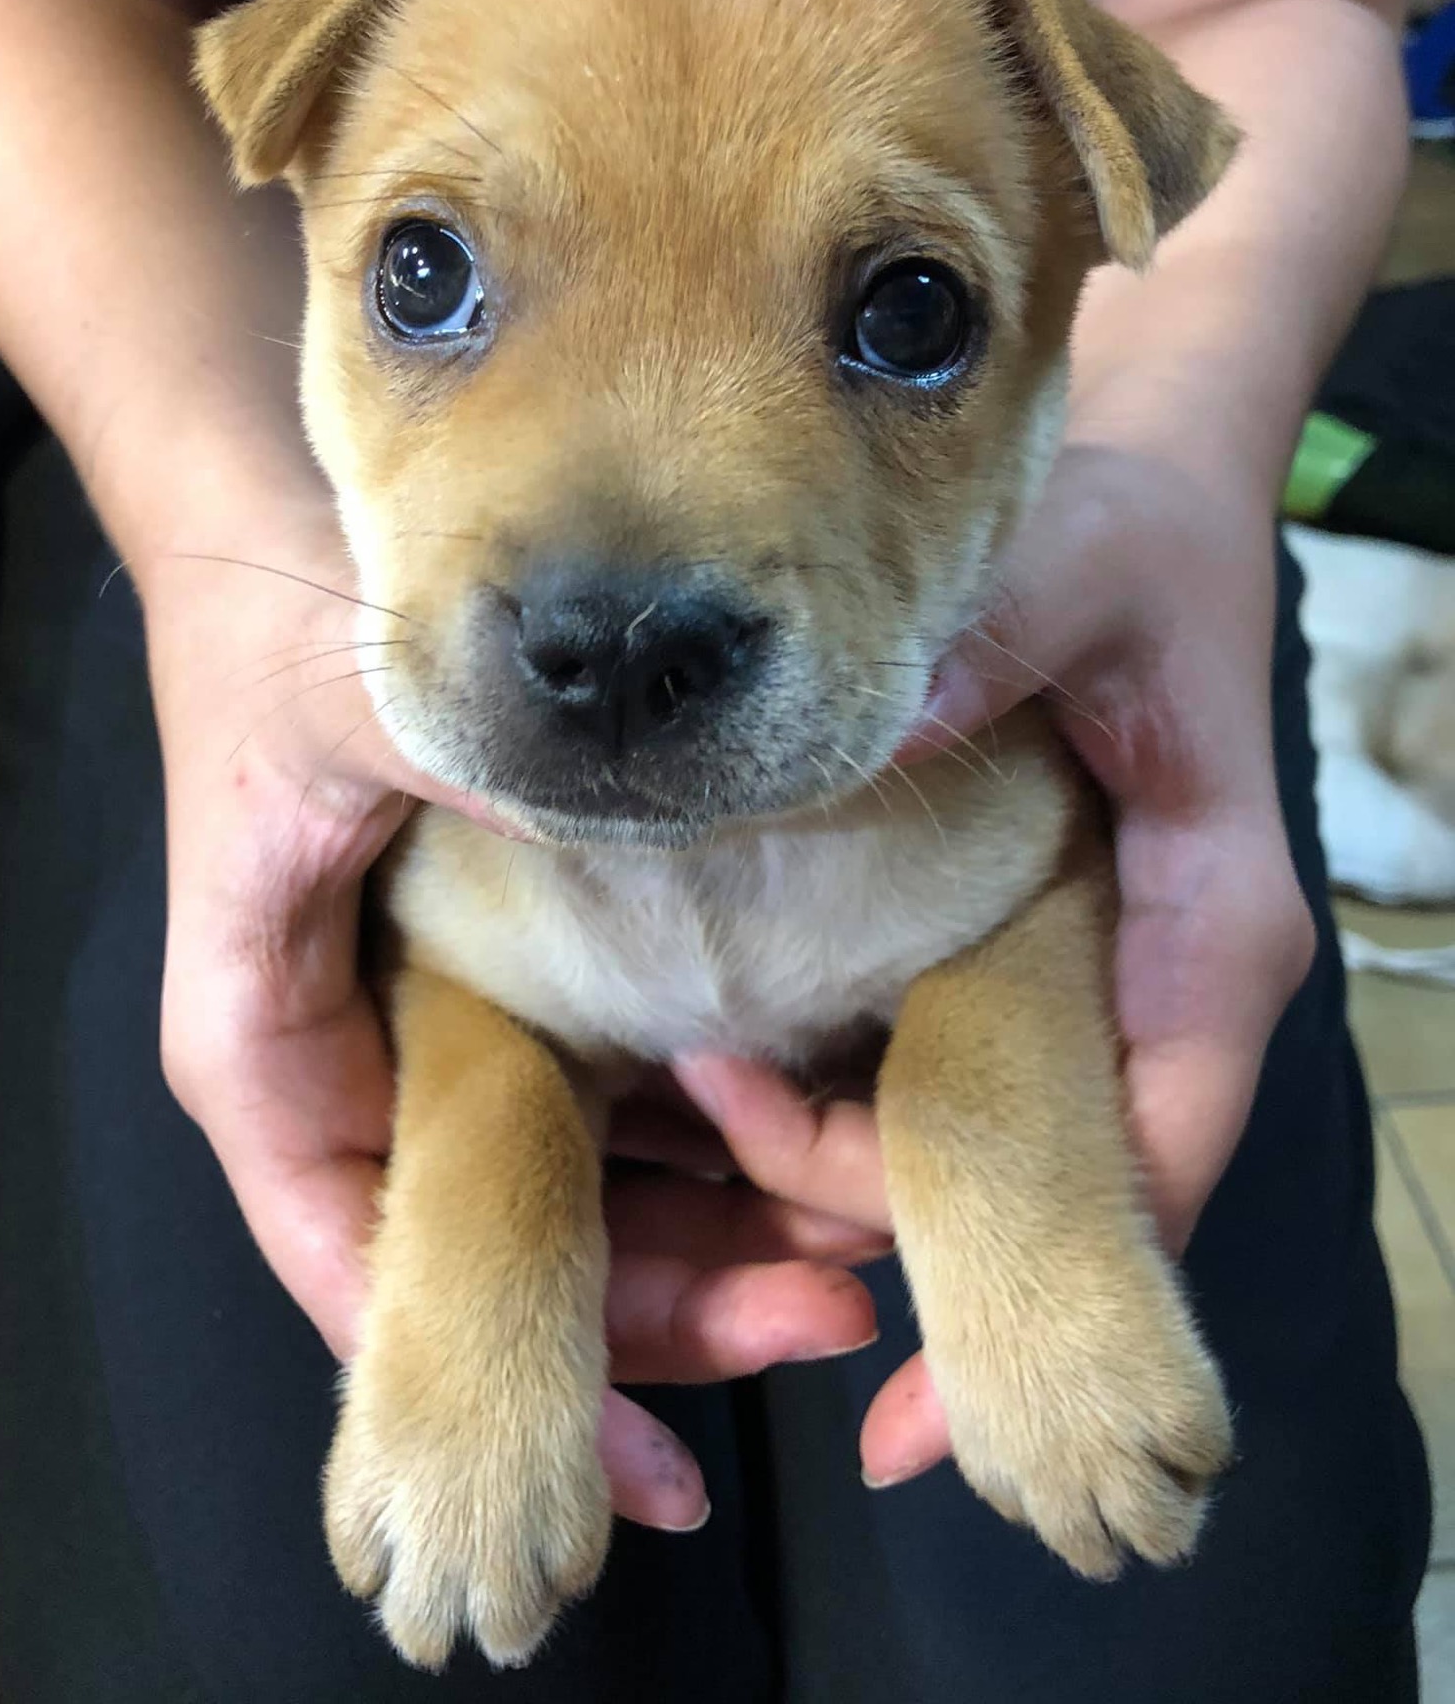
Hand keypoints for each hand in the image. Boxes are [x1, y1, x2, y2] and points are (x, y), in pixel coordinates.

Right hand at [145, 510, 883, 1533]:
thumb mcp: (374, 699)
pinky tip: (802, 1143)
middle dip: (650, 1310)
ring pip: (552, 1186)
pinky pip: (582, 1096)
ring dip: (691, 1234)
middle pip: (486, 1253)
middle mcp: (337, 1063)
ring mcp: (414, 1025)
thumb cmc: (276, 622)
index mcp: (266, 1041)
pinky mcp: (480, 975)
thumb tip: (662, 821)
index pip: (365, 1259)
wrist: (258, 534)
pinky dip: (683, 1137)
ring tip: (849, 1261)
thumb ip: (493, 769)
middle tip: (820, 1326)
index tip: (655, 1456)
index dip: (504, 1370)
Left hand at [676, 425, 1314, 1487]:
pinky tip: (742, 1069)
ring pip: (999, 1145)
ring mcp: (1103, 973)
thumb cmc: (1134, 541)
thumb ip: (980, 649)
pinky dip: (858, 1097)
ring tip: (713, 1101)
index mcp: (1208, 933)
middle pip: (1065, 1193)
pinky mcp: (1039, 944)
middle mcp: (1166, 983)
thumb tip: (861, 725)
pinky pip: (957, 1066)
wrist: (1157, 492)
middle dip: (904, 1230)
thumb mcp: (1065, 579)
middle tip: (737, 1183)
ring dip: (857, 1166)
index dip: (1055, 1304)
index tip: (915, 1429)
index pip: (1155, 1159)